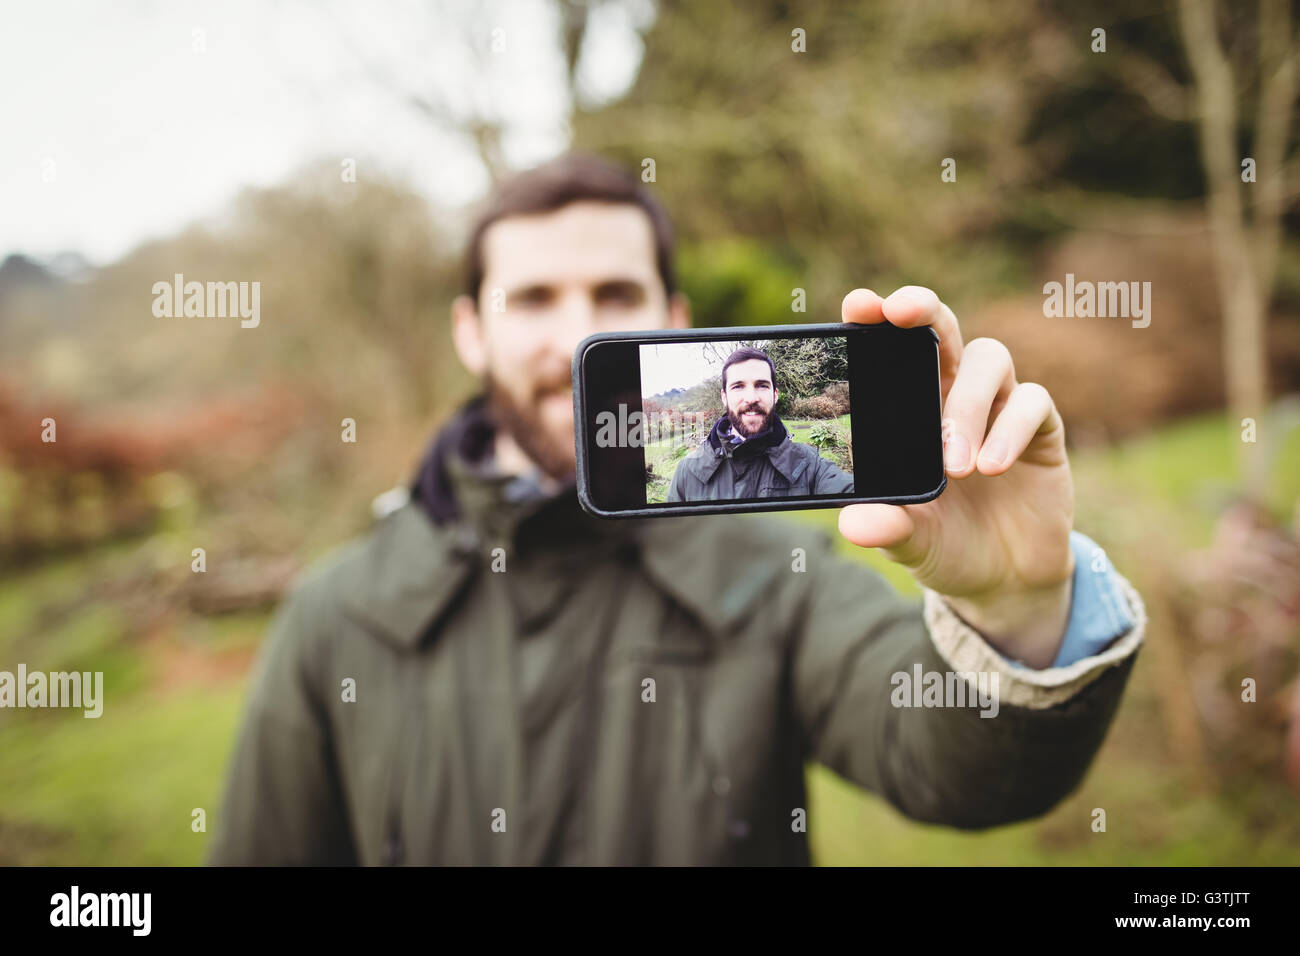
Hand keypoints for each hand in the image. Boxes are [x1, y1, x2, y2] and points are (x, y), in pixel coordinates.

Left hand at [837, 286, 1074, 667]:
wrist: (1003, 579)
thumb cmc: (944, 544)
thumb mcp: (909, 542)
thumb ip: (886, 528)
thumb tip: (853, 524)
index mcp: (908, 409)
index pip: (892, 350)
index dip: (877, 319)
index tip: (858, 305)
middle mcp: (953, 395)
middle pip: (943, 329)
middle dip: (924, 312)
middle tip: (902, 313)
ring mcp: (999, 407)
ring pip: (989, 359)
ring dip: (967, 405)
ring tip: (955, 465)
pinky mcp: (1041, 429)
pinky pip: (1032, 402)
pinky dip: (1009, 430)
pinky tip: (992, 466)